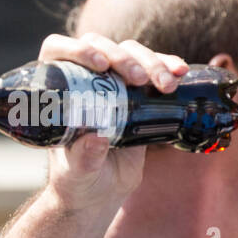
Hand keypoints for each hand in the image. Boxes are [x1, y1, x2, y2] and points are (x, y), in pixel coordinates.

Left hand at [37, 33, 188, 213]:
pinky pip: (155, 67)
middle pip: (100, 46)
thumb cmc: (78, 179)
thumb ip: (84, 157)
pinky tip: (180, 73)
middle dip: (122, 56)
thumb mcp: (78, 172)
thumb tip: (96, 138)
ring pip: (130, 51)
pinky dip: (169, 65)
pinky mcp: (140, 92)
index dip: (76, 50)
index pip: (57, 52)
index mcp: (59, 94)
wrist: (100, 192)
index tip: (99, 65)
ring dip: (151, 61)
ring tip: (166, 85)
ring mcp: (113, 83)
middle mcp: (83, 81)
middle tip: (138, 80)